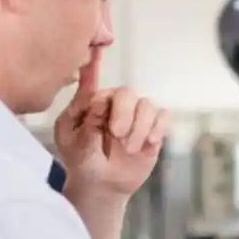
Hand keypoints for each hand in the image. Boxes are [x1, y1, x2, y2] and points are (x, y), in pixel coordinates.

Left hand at [54, 50, 168, 197]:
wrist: (101, 186)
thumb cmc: (82, 161)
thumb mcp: (75, 144)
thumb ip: (86, 122)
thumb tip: (99, 99)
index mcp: (91, 102)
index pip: (94, 81)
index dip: (95, 66)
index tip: (95, 52)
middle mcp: (115, 103)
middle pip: (127, 92)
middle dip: (124, 113)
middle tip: (116, 134)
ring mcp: (136, 115)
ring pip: (147, 105)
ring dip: (140, 128)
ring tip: (128, 148)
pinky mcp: (153, 127)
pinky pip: (162, 117)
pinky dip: (157, 129)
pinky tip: (148, 144)